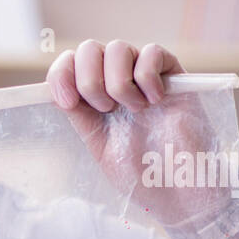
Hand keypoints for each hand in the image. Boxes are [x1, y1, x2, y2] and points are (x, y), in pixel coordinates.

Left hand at [46, 40, 238, 238]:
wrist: (180, 191)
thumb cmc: (142, 175)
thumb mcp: (99, 145)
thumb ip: (80, 116)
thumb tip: (58, 89)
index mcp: (93, 101)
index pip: (68, 66)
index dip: (60, 75)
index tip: (67, 102)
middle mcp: (116, 83)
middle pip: (89, 49)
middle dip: (89, 79)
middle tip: (106, 110)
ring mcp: (143, 77)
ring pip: (118, 48)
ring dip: (119, 82)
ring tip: (136, 111)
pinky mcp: (173, 75)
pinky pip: (152, 52)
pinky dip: (147, 76)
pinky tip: (155, 101)